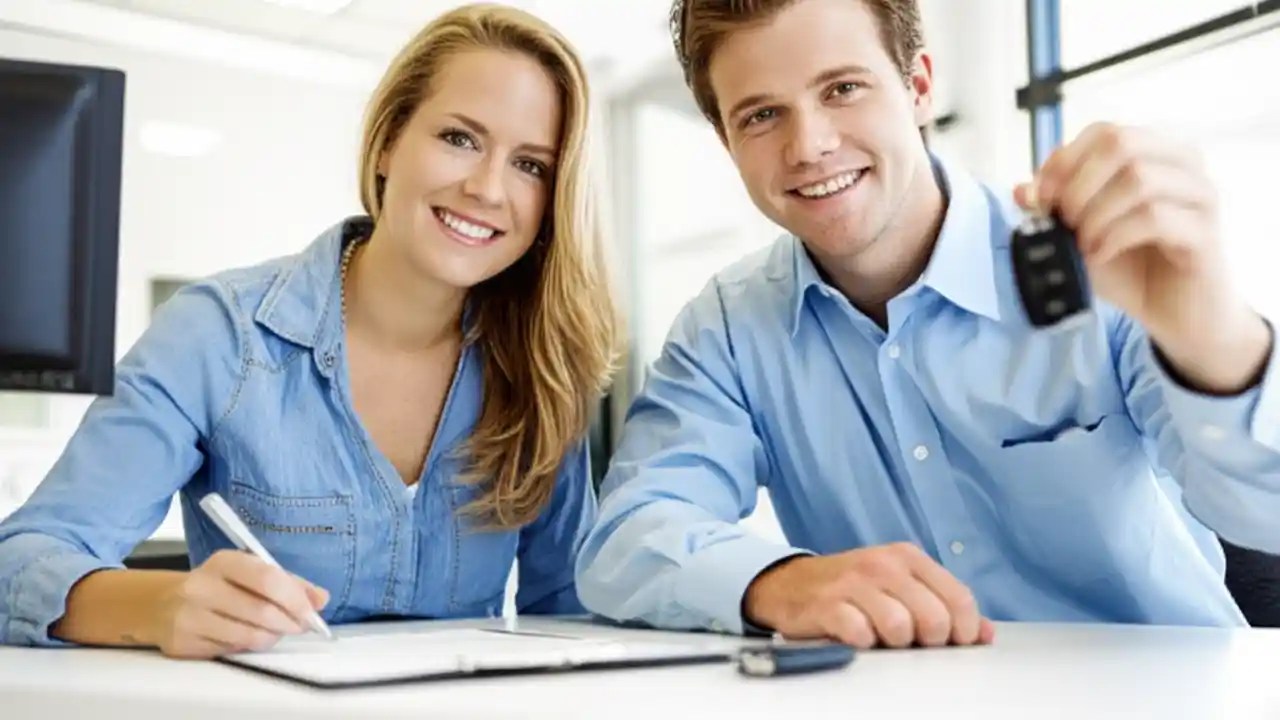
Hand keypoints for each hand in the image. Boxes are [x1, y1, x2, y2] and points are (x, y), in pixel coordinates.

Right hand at [154, 550, 328, 658]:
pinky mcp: (184, 642)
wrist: (163, 604)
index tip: (311, 611)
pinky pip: (231, 651)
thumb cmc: (218, 586)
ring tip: (274, 631)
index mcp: (224, 561)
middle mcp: (202, 586)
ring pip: (248, 636)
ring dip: (271, 637)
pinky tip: (246, 637)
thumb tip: (320, 599)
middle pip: (261, 611)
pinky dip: (247, 647)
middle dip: (289, 622)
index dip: (295, 598)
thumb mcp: (250, 572)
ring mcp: (190, 615)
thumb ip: (288, 583)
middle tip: (299, 626)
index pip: (267, 579)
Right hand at [743, 543, 994, 648]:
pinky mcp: (827, 604)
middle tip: (912, 643)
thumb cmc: (851, 589)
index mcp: (908, 557)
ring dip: (894, 644)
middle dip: (929, 642)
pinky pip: (860, 633)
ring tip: (882, 639)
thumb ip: (943, 604)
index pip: (959, 598)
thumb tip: (987, 634)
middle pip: (934, 617)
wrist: (788, 584)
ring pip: (900, 627)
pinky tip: (857, 638)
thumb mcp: (901, 587)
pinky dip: (863, 643)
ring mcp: (853, 583)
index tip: (952, 644)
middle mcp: (883, 565)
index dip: (964, 631)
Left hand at [1016, 122, 1269, 392]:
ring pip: (1139, 178)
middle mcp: (1183, 163)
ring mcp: (1200, 194)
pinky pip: (1154, 218)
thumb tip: (1021, 189)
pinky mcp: (1205, 230)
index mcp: (1153, 152)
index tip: (1039, 198)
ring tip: (1082, 244)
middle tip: (1063, 222)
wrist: (1176, 315)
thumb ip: (1054, 211)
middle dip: (1077, 184)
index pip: (1104, 131)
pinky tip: (1100, 256)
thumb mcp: (1080, 236)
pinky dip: (1114, 237)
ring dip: (1095, 214)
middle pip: (1121, 143)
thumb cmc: (1131, 268)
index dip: (1063, 160)